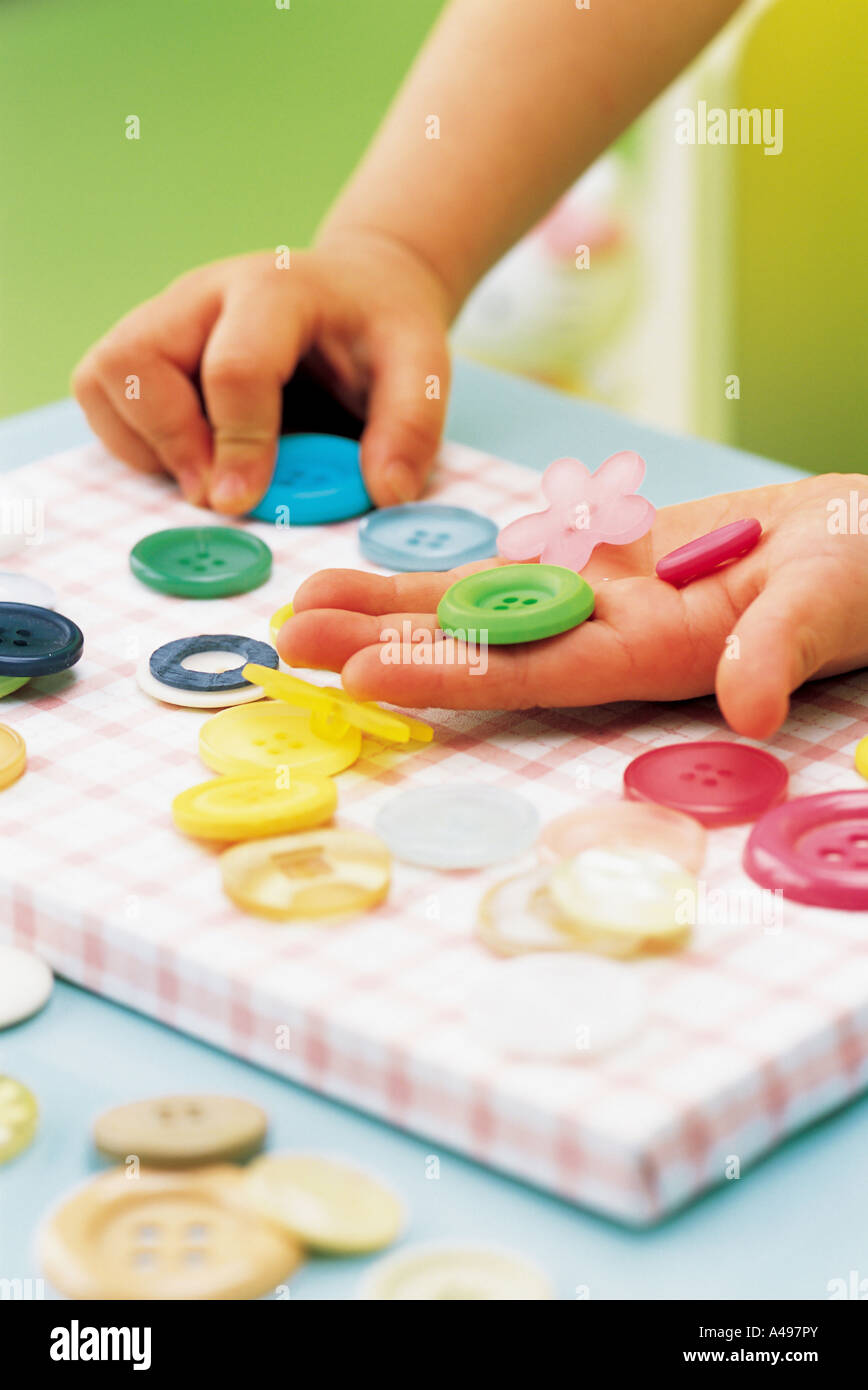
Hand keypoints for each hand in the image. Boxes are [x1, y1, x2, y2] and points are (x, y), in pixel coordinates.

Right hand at [72, 233, 452, 513]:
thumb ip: (411, 426)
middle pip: (140, 359)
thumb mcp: (422, 365)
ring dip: (143, 442)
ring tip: (202, 475)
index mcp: (276, 291)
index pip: (235, 366)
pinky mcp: (146, 342)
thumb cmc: (381, 330)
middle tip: (217, 492)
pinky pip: (101, 391)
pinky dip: (131, 439)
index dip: (236, 444)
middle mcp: (204, 293)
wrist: (357, 289)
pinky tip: (187, 457)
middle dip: (171, 441)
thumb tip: (386, 493)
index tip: (240, 502)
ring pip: (105, 374)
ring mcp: (165, 314)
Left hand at [279, 473, 867, 739]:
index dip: (455, 676)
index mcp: (656, 657)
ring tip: (302, 609)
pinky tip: (377, 574)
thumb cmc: (864, 575)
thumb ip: (781, 650)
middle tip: (289, 649)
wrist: (865, 539)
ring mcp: (598, 598)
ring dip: (391, 608)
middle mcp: (608, 637)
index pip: (540, 672)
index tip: (368, 676)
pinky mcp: (603, 559)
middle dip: (386, 645)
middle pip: (481, 645)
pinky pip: (512, 567)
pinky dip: (445, 573)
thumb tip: (746, 706)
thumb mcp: (831, 604)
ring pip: (479, 605)